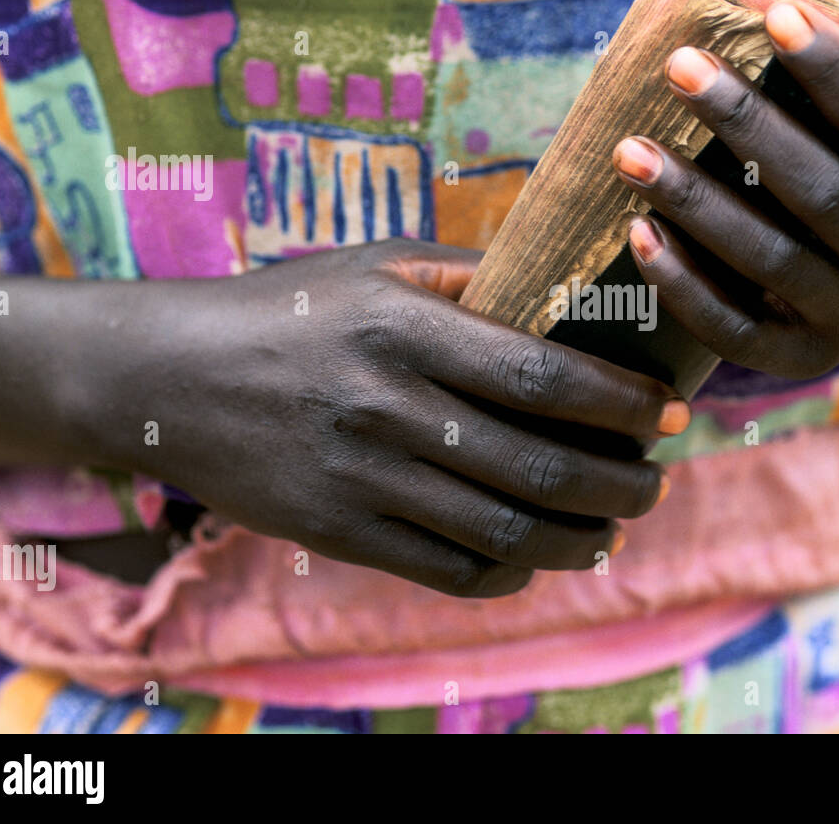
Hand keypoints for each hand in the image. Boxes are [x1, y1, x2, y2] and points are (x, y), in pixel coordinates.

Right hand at [80, 240, 687, 595]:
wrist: (168, 377)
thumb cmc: (289, 308)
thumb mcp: (377, 265)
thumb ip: (473, 277)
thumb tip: (574, 296)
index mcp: (405, 327)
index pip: (544, 375)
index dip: (622, 402)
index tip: (670, 412)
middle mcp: (386, 406)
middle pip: (539, 466)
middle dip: (622, 482)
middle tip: (656, 479)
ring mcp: (360, 478)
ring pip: (503, 532)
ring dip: (581, 539)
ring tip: (616, 528)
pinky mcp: (337, 532)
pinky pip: (447, 570)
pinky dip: (510, 574)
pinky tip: (539, 559)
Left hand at [611, 0, 838, 378]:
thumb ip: (826, 101)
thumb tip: (746, 9)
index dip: (836, 76)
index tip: (775, 15)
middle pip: (823, 194)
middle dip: (747, 125)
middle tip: (680, 68)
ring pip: (771, 259)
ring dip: (696, 200)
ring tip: (630, 151)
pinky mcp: (799, 359)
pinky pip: (734, 328)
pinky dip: (683, 282)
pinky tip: (639, 231)